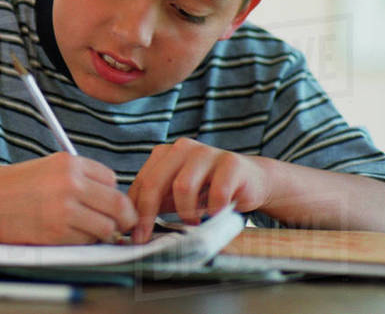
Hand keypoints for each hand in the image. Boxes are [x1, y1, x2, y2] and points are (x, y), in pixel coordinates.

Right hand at [0, 153, 135, 244]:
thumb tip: (110, 201)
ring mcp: (64, 210)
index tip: (111, 204)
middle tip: (120, 224)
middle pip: (118, 205)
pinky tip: (67, 234)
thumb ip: (80, 179)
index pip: (111, 179)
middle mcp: (70, 184)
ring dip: (102, 233)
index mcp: (69, 163)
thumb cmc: (15, 185)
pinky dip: (82, 242)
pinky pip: (85, 242)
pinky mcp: (56, 233)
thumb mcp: (49, 167)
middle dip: (122, 218)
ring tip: (87, 230)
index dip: (113, 194)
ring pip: (106, 228)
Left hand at [127, 138, 269, 242]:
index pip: (142, 181)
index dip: (135, 210)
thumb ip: (158, 203)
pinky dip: (213, 209)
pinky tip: (215, 213)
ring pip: (183, 186)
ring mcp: (207, 152)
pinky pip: (216, 192)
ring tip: (192, 222)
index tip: (133, 234)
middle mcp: (183, 148)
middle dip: (148, 213)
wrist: (251, 180)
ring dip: (185, 212)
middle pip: (155, 182)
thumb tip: (134, 225)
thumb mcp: (179, 195)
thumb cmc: (209, 189)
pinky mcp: (231, 163)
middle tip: (148, 236)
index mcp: (166, 154)